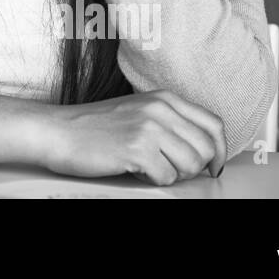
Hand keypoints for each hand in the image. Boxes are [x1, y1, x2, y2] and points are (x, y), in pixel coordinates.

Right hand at [37, 89, 227, 185]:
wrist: (58, 131)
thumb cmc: (95, 126)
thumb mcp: (139, 111)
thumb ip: (171, 122)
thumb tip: (205, 150)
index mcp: (164, 98)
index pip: (214, 124)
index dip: (220, 150)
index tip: (212, 165)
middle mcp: (161, 109)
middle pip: (206, 149)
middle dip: (192, 168)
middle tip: (168, 168)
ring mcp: (149, 127)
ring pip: (190, 166)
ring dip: (172, 174)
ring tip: (147, 166)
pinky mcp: (138, 149)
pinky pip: (167, 178)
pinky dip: (152, 180)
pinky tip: (134, 169)